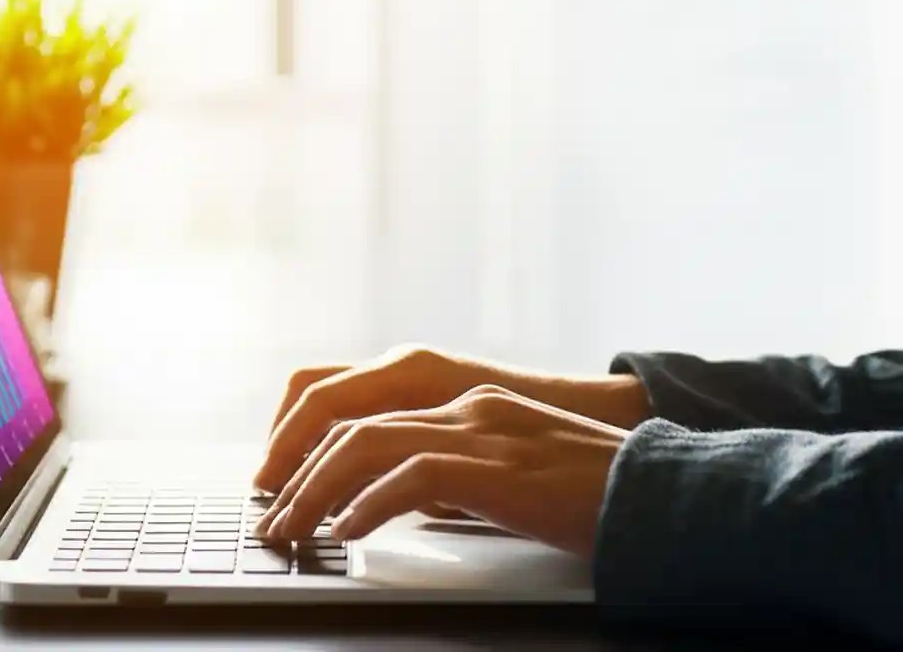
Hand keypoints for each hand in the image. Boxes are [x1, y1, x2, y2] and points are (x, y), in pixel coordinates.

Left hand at [253, 345, 648, 492]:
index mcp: (464, 399)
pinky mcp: (495, 466)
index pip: (360, 403)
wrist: (660, 491)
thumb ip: (454, 473)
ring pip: (365, 445)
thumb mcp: (509, 470)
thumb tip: (389, 500)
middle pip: (349, 421)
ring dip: (315, 490)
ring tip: (292, 529)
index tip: (282, 480)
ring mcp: (479, 429)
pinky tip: (349, 533)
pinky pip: (408, 479)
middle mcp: (463, 404)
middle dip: (297, 470)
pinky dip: (367, 507)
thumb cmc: (588, 491)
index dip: (307, 439)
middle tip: (271, 514)